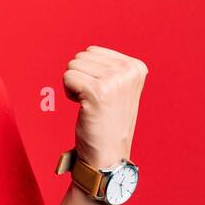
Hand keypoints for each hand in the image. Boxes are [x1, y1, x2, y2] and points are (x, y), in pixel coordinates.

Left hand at [62, 46, 147, 169]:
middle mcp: (128, 70)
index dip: (89, 72)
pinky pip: (67, 77)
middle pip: (81, 56)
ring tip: (90, 104)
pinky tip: (84, 107)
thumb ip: (109, 67)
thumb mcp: (119, 88)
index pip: (92, 51)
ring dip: (74, 86)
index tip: (102, 93)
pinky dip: (69, 93)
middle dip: (80, 77)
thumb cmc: (108, 121)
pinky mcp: (98, 91)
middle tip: (94, 101)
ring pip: (72, 65)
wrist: (109, 153)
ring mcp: (115, 80)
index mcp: (136, 67)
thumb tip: (88, 51)